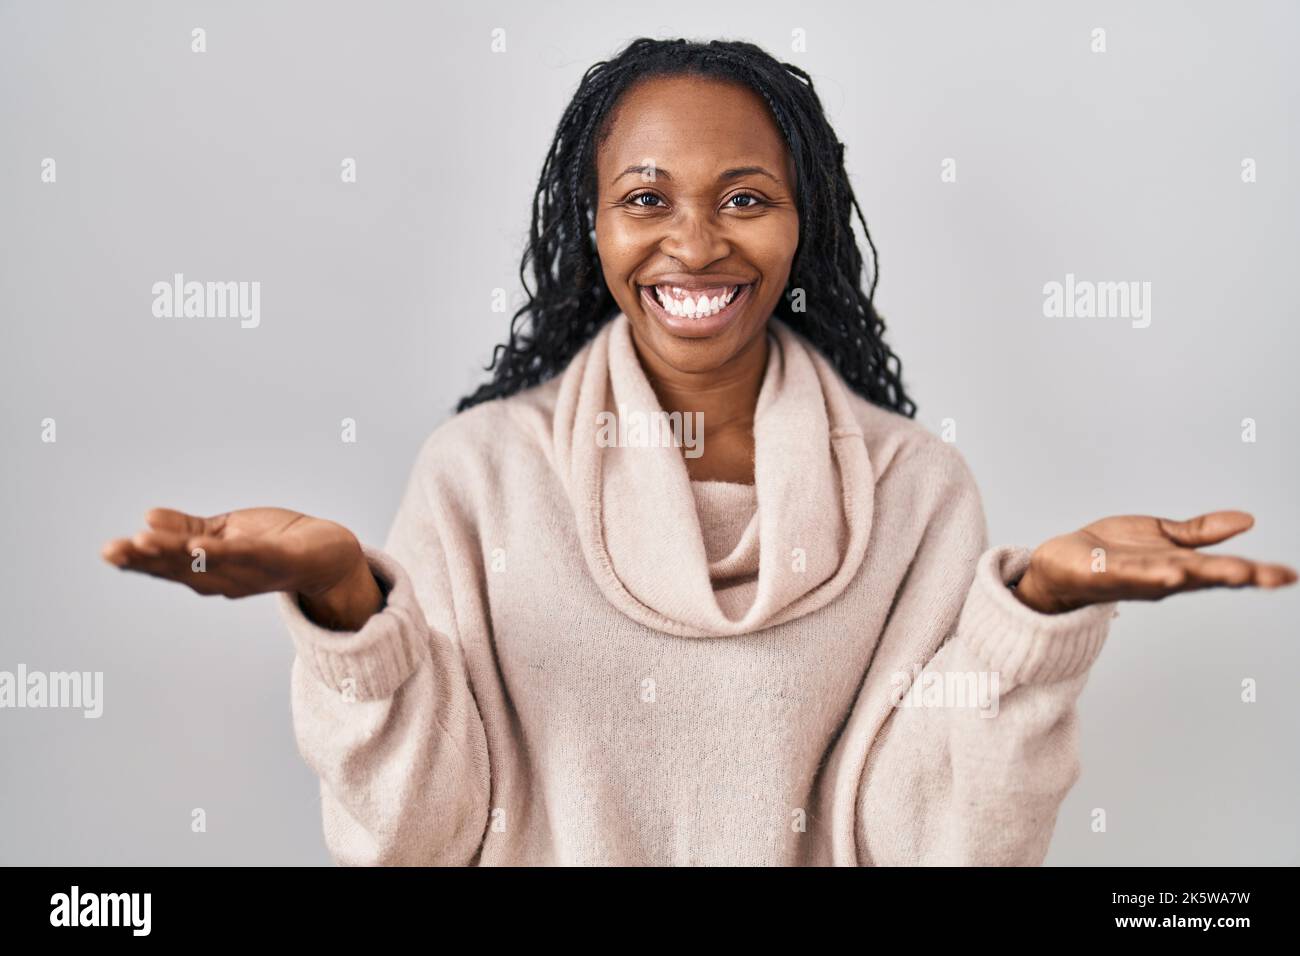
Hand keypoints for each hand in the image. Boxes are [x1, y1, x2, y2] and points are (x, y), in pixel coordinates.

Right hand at [101, 507, 382, 629]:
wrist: (330, 555)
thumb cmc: (275, 543)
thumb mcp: (226, 532)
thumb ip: (189, 528)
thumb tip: (147, 518)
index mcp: (209, 568)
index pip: (168, 564)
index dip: (138, 559)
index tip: (108, 551)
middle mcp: (225, 577)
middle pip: (179, 567)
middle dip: (144, 559)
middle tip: (111, 550)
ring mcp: (250, 572)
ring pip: (206, 562)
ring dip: (174, 553)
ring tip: (142, 542)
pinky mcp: (278, 560)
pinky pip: (247, 555)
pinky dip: (222, 551)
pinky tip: (199, 544)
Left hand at [1013, 510, 1296, 613]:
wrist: (1060, 565)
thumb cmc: (1113, 553)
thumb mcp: (1163, 536)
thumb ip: (1202, 532)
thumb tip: (1248, 521)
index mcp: (1180, 567)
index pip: (1224, 570)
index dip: (1257, 573)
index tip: (1290, 576)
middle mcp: (1163, 576)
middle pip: (1206, 576)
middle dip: (1240, 575)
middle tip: (1276, 577)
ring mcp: (1134, 577)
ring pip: (1173, 576)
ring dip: (1202, 576)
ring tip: (1233, 573)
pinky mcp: (1104, 573)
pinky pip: (1130, 574)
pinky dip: (1152, 575)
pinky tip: (1172, 573)